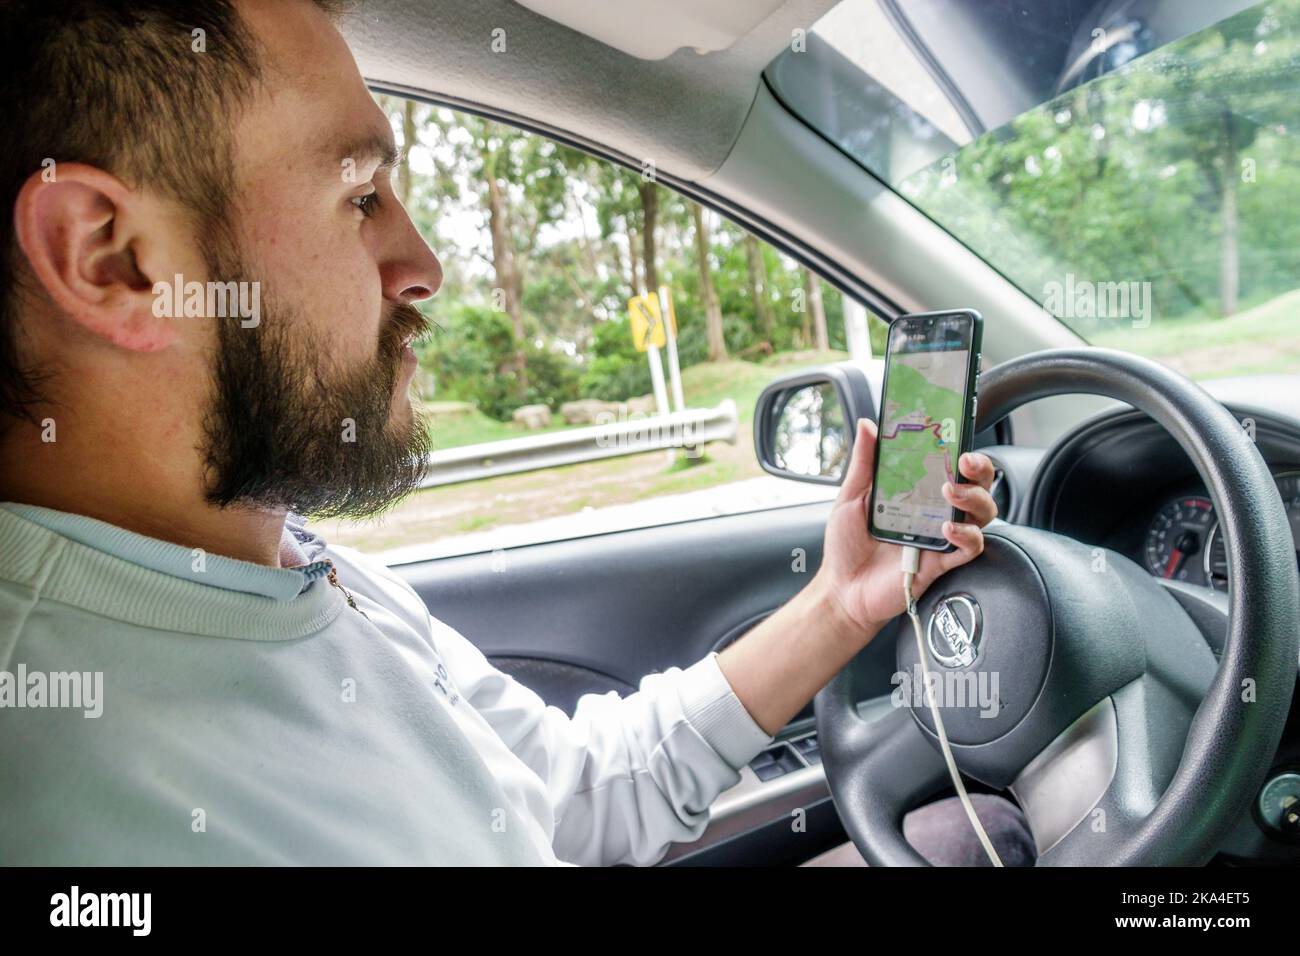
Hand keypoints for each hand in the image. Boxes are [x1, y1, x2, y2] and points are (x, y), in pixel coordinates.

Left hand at [814, 418, 998, 637]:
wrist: (842, 589)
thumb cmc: (847, 545)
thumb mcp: (850, 497)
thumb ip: (864, 463)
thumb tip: (868, 426)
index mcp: (917, 492)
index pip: (950, 464)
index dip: (960, 447)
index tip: (956, 432)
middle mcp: (936, 511)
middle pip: (977, 484)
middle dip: (979, 469)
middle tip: (964, 461)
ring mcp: (942, 536)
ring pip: (982, 513)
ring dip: (973, 498)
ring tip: (950, 491)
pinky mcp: (943, 562)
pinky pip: (970, 547)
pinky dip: (966, 536)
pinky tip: (947, 530)